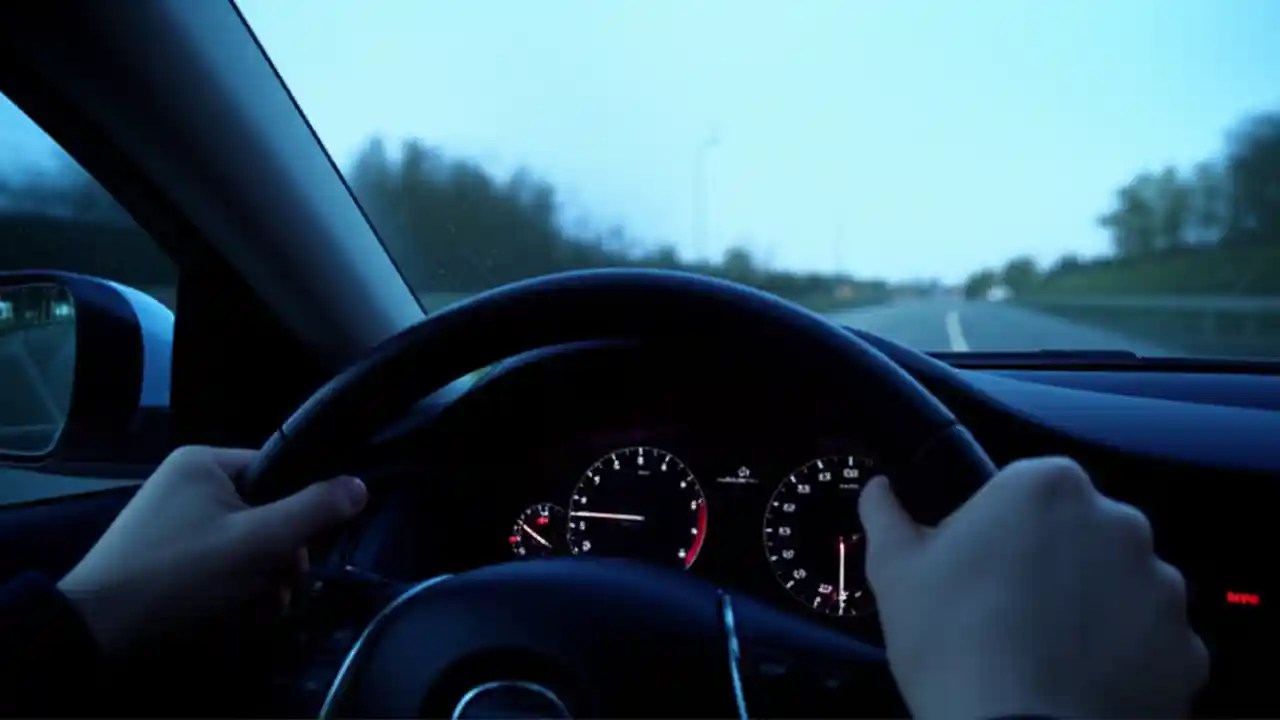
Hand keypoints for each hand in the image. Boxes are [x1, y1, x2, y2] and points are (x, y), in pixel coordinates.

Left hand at [58, 445, 366, 654]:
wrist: (97, 628)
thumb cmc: (180, 573)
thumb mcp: (256, 541)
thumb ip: (312, 511)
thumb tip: (361, 485)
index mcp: (204, 461)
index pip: (278, 471)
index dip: (300, 510)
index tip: (302, 550)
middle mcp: (187, 481)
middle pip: (265, 509)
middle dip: (280, 554)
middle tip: (279, 587)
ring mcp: (173, 518)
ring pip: (245, 539)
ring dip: (262, 574)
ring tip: (259, 604)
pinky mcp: (165, 551)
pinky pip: (219, 557)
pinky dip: (234, 582)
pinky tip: (238, 608)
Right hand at [859, 457, 1207, 718]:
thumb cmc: (956, 648)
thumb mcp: (895, 573)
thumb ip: (886, 515)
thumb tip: (879, 492)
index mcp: (1046, 486)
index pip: (1022, 487)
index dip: (994, 526)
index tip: (976, 563)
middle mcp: (1117, 521)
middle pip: (1075, 530)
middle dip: (1046, 561)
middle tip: (1001, 610)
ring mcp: (1160, 586)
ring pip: (1116, 583)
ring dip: (1087, 606)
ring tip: (1040, 650)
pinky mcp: (1185, 645)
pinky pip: (1147, 639)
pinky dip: (1120, 654)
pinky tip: (1076, 677)